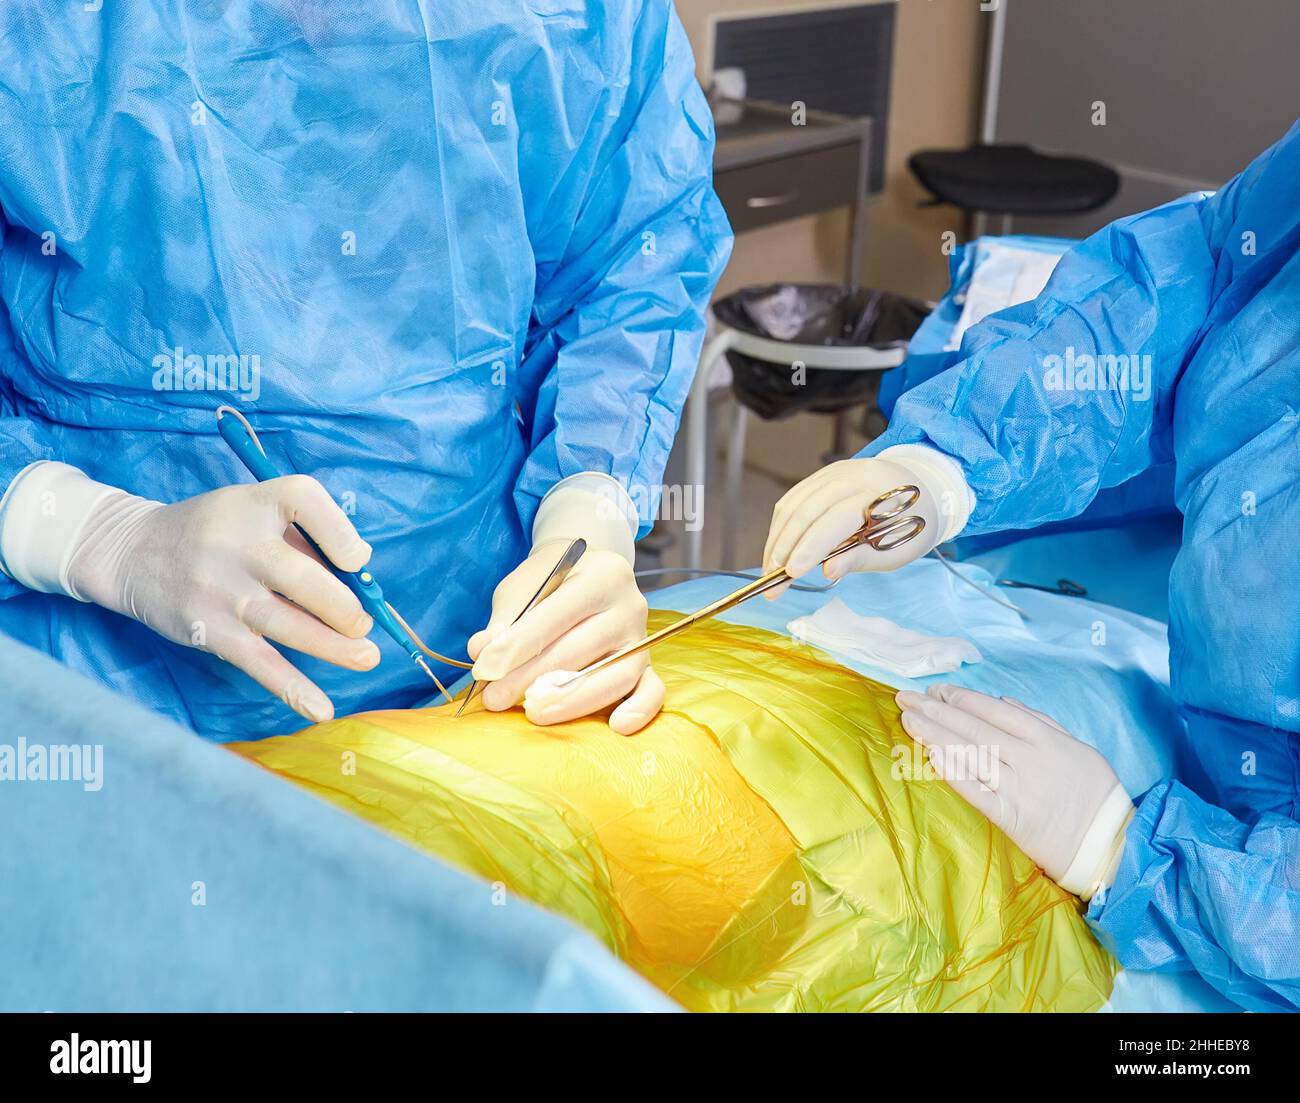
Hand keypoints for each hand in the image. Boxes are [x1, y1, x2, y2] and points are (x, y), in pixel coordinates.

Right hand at [66, 475, 379, 722]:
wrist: (133, 552)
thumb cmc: (219, 531)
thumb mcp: (255, 510)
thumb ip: (306, 537)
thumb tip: (363, 579)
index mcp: (256, 502)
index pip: (305, 501)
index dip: (341, 533)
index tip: (357, 561)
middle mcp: (236, 544)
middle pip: (303, 578)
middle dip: (344, 608)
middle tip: (363, 625)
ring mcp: (222, 591)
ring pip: (288, 625)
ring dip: (335, 647)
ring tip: (366, 657)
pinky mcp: (212, 632)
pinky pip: (260, 664)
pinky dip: (294, 690)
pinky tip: (322, 709)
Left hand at [467, 540, 662, 734]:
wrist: (591, 573)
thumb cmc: (553, 581)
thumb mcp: (524, 585)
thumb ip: (505, 617)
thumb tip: (483, 652)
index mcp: (601, 575)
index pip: (555, 615)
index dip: (516, 646)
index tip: (486, 670)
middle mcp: (630, 605)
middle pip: (580, 649)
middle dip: (530, 678)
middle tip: (496, 699)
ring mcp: (641, 638)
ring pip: (613, 677)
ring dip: (570, 701)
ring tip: (533, 713)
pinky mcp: (648, 665)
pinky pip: (652, 692)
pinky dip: (639, 711)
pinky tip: (616, 727)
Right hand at [762, 457, 942, 599]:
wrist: (922, 490)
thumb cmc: (909, 527)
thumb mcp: (896, 551)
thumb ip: (862, 559)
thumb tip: (828, 571)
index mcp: (880, 497)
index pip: (838, 519)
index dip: (812, 546)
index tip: (792, 573)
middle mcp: (854, 477)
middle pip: (808, 509)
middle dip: (785, 546)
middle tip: (771, 579)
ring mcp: (835, 472)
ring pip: (793, 504)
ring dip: (777, 538)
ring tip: (770, 568)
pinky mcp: (822, 475)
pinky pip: (792, 499)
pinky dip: (780, 526)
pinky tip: (776, 548)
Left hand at [895, 684, 1131, 896]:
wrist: (1110, 844)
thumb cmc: (1095, 794)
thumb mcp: (1077, 747)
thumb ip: (1040, 721)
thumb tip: (1002, 701)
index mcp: (1045, 739)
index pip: (993, 711)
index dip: (961, 698)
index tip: (935, 690)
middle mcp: (1029, 759)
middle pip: (974, 728)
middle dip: (937, 710)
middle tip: (908, 697)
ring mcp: (1018, 789)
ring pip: (970, 755)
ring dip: (935, 734)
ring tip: (910, 718)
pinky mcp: (1011, 819)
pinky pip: (975, 791)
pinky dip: (952, 771)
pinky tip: (930, 754)